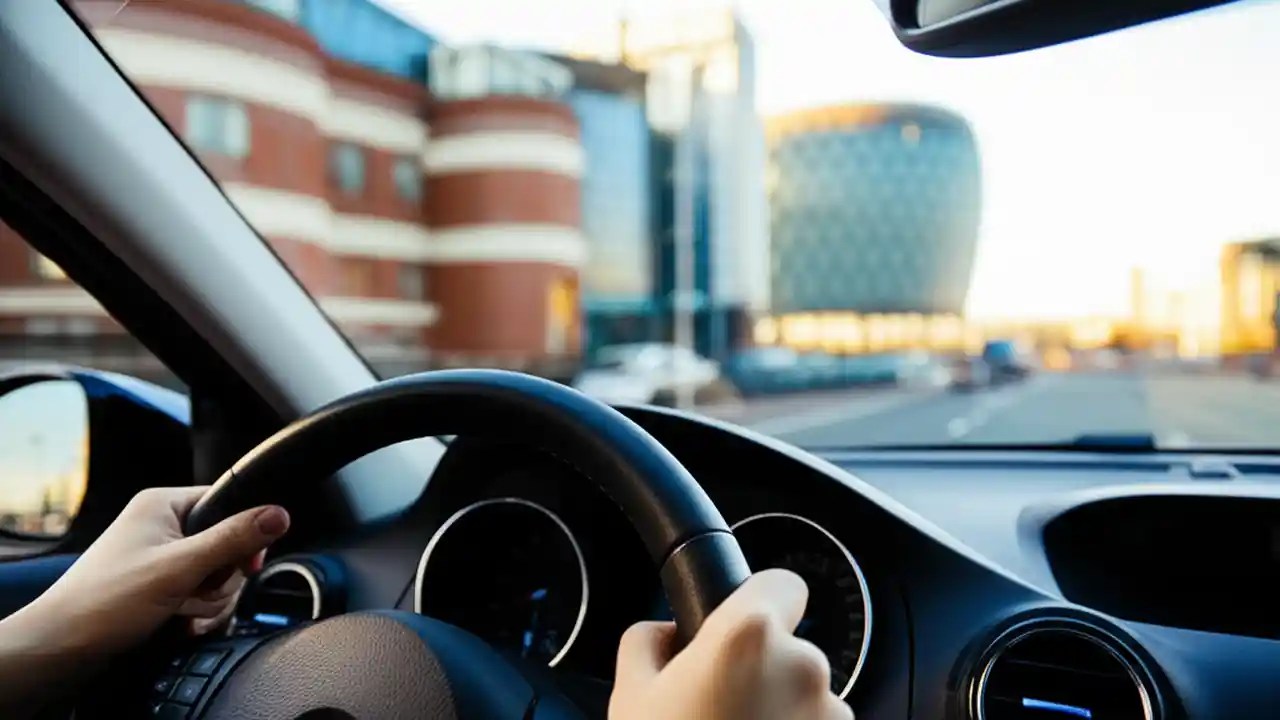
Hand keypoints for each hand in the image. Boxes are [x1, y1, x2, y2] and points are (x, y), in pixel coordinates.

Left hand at [3, 487, 288, 660]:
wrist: (61, 647)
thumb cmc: (107, 601)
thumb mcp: (179, 566)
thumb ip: (233, 539)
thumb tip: (280, 513)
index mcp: (164, 504)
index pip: (228, 502)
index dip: (245, 534)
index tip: (247, 563)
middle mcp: (164, 526)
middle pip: (228, 544)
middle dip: (220, 579)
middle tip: (195, 593)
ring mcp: (163, 558)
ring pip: (217, 575)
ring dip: (208, 601)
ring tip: (180, 613)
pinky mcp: (161, 586)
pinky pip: (201, 594)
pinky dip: (197, 612)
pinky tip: (180, 623)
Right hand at [611, 569, 852, 719]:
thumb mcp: (630, 695)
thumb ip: (650, 641)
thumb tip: (669, 634)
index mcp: (749, 637)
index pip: (785, 584)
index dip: (761, 601)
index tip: (742, 625)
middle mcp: (803, 668)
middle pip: (793, 649)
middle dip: (764, 672)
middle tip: (722, 708)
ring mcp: (832, 717)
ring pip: (809, 698)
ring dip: (783, 715)